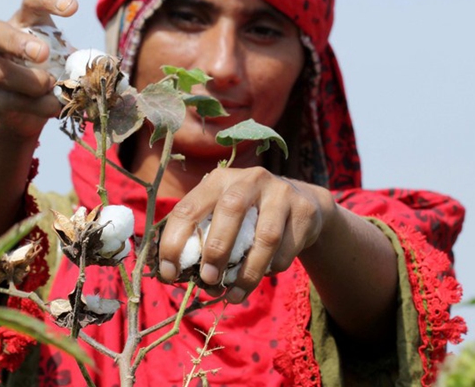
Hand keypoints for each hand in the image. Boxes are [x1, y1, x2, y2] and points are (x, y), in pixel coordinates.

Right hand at [0, 0, 78, 138]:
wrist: (22, 111)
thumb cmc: (48, 74)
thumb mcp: (65, 62)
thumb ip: (79, 60)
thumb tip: (104, 66)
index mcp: (24, 23)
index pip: (31, 0)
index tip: (73, 8)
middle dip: (18, 42)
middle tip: (42, 55)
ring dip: (31, 81)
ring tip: (52, 86)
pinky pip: (12, 101)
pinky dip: (38, 105)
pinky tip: (55, 106)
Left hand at [157, 166, 333, 303]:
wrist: (301, 204)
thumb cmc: (248, 217)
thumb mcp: (222, 215)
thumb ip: (202, 238)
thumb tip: (178, 275)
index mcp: (218, 180)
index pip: (188, 208)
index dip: (174, 242)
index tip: (170, 274)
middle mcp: (249, 179)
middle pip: (230, 210)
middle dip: (216, 250)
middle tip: (208, 280)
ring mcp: (280, 192)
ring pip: (265, 237)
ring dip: (248, 272)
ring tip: (235, 294)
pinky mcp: (304, 211)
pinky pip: (286, 249)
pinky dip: (272, 268)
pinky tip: (264, 274)